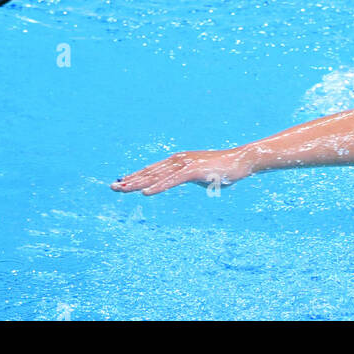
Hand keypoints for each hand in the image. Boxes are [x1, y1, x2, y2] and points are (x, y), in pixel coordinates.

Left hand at [111, 148, 252, 194]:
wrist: (240, 162)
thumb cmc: (221, 171)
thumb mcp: (199, 175)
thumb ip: (187, 177)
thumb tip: (181, 181)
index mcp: (177, 161)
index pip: (151, 170)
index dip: (135, 177)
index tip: (121, 183)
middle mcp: (177, 160)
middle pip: (149, 172)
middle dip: (130, 180)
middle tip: (112, 187)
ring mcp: (184, 164)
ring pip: (156, 176)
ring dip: (138, 183)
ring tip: (122, 189)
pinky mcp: (193, 171)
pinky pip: (171, 181)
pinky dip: (157, 187)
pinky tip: (146, 193)